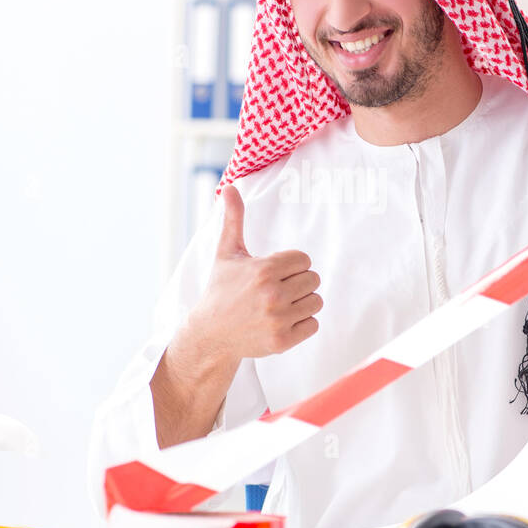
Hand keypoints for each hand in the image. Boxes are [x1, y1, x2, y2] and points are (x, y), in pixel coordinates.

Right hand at [190, 184, 321, 359]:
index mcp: (264, 270)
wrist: (211, 334)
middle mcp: (272, 295)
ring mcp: (278, 320)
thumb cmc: (221, 289)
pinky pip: (313, 324)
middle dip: (298, 284)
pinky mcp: (282, 341)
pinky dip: (302, 324)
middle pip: (313, 280)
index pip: (305, 260)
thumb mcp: (226, 253)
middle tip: (276, 291)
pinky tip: (281, 322)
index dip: (291, 266)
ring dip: (302, 303)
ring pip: (316, 302)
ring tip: (279, 306)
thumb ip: (233, 219)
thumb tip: (229, 186)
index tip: (273, 274)